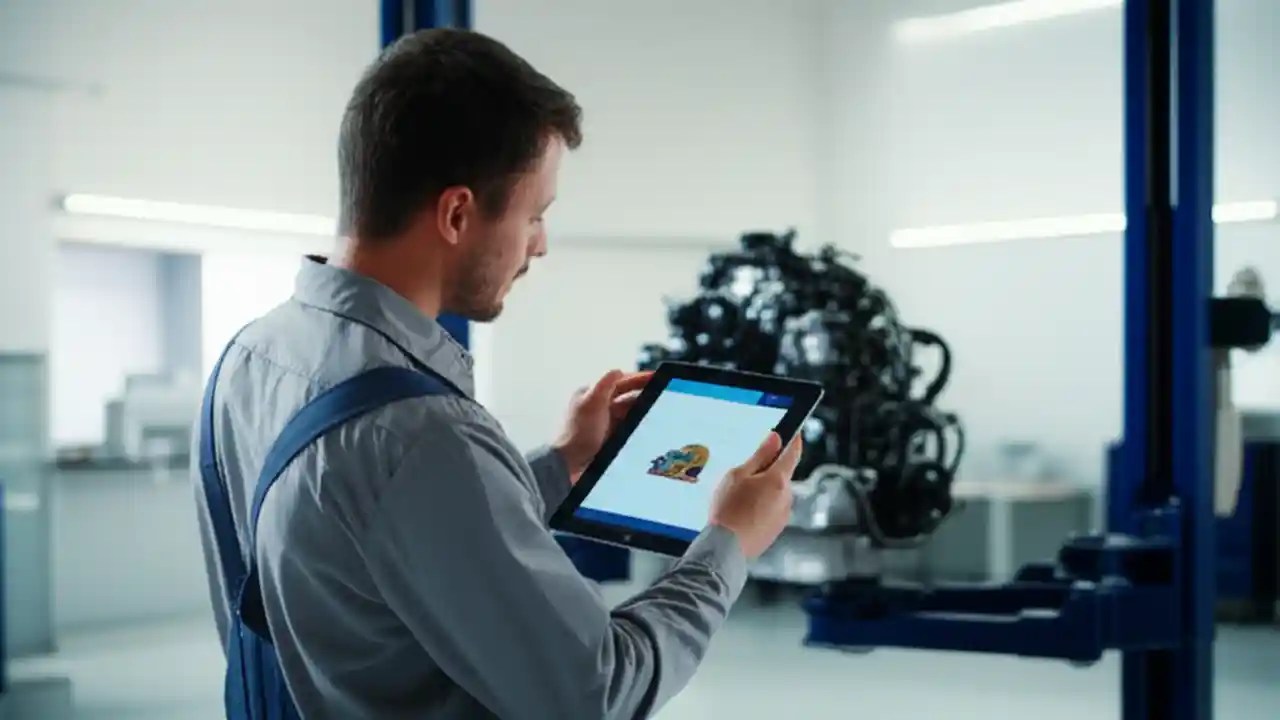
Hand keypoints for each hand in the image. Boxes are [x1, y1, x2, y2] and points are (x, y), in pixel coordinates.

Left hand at [553, 369, 653, 483]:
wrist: (569, 465)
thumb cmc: (577, 434)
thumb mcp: (591, 404)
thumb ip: (604, 385)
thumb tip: (617, 371)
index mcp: (592, 396)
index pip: (620, 382)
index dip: (639, 378)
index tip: (657, 376)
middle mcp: (599, 408)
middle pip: (628, 398)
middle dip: (645, 396)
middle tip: (663, 395)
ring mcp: (606, 425)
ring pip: (631, 413)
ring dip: (643, 413)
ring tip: (659, 413)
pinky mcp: (611, 439)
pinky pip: (630, 429)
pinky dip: (639, 427)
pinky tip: (649, 428)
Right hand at [708, 432, 802, 558]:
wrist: (726, 547)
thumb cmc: (729, 510)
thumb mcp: (738, 475)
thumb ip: (760, 456)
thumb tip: (775, 439)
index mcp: (778, 480)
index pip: (792, 453)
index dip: (792, 441)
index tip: (793, 433)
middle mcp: (786, 497)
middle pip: (782, 475)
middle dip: (768, 471)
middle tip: (744, 476)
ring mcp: (783, 514)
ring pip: (776, 493)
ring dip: (764, 491)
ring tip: (739, 500)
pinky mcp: (777, 528)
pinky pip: (772, 510)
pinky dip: (762, 507)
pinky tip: (743, 513)